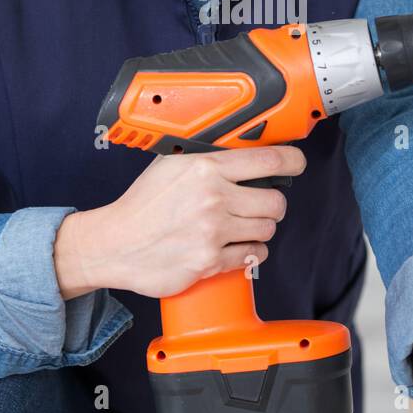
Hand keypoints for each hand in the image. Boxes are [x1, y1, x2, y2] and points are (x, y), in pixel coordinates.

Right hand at [53, 144, 306, 300]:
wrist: (115, 243)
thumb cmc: (142, 204)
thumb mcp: (170, 165)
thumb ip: (206, 157)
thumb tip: (241, 150)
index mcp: (205, 168)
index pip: (268, 159)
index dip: (292, 161)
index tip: (297, 163)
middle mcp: (213, 198)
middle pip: (275, 201)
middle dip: (271, 204)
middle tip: (260, 204)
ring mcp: (213, 233)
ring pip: (267, 230)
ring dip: (260, 229)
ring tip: (242, 226)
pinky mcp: (210, 262)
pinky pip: (253, 256)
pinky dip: (250, 253)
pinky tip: (236, 246)